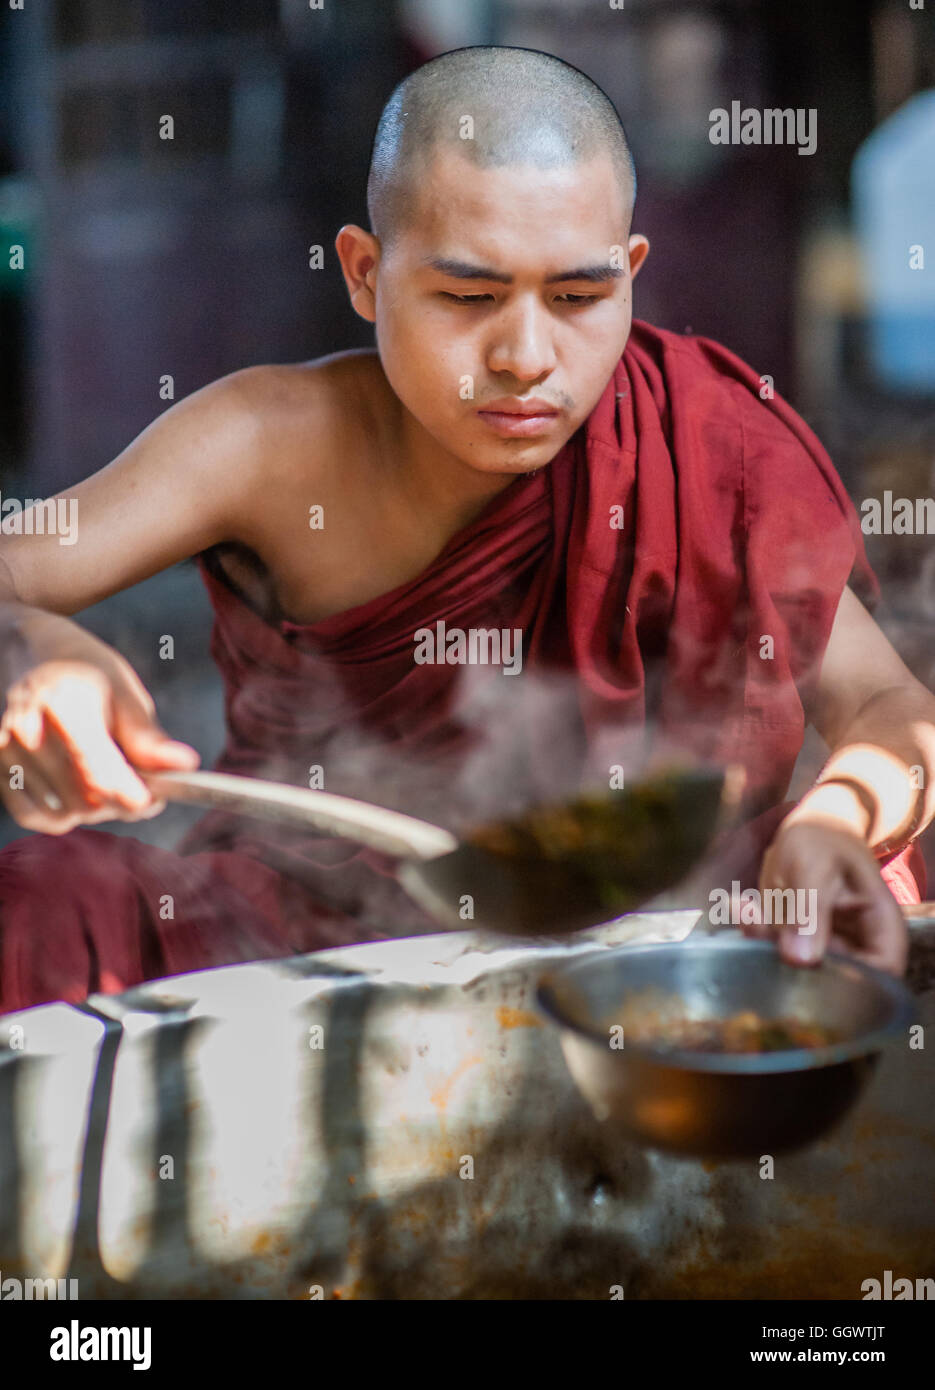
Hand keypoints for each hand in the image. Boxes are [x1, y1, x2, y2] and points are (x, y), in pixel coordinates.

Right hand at [0, 655, 198, 834]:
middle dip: (121, 803)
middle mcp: (26, 731)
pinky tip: (76, 785)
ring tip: (104, 774)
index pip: (102, 778)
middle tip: (137, 782)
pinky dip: (64, 813)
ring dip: (95, 809)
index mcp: (64, 705)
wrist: (24, 649)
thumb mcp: (123, 689)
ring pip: (64, 815)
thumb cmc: (83, 667)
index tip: (157, 795)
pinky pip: (36, 816)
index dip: (138, 798)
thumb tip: (184, 766)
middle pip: (86, 802)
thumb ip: (147, 736)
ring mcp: (4, 751)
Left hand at [751, 820, 908, 975]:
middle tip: (763, 929)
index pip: (879, 976)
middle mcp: (859, 947)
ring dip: (768, 944)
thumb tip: (801, 959)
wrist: (807, 830)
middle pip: (836, 980)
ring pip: (799, 968)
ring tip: (750, 912)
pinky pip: (777, 951)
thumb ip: (810, 910)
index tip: (808, 964)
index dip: (848, 980)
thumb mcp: (816, 865)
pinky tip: (743, 908)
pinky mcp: (798, 945)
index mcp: (882, 930)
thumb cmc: (824, 841)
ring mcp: (828, 949)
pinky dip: (756, 934)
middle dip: (793, 961)